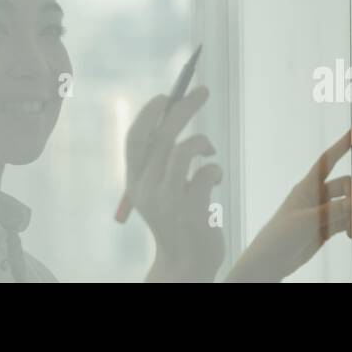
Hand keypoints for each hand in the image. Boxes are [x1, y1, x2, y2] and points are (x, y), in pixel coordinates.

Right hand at [122, 86, 224, 281]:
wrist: (186, 262)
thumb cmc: (178, 219)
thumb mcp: (160, 191)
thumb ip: (161, 160)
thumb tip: (175, 111)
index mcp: (135, 182)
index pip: (136, 138)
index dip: (151, 113)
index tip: (168, 96)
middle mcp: (147, 189)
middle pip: (164, 135)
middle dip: (185, 107)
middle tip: (204, 90)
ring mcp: (169, 200)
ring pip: (187, 149)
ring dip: (204, 144)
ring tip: (210, 154)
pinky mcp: (192, 209)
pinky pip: (208, 171)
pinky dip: (215, 169)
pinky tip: (214, 182)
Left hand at [226, 124, 351, 281]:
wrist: (271, 261)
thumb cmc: (279, 238)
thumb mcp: (305, 222)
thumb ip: (331, 212)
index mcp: (307, 187)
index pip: (328, 159)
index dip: (344, 143)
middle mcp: (317, 195)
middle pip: (347, 185)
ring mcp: (324, 211)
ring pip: (351, 204)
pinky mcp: (327, 226)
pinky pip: (349, 219)